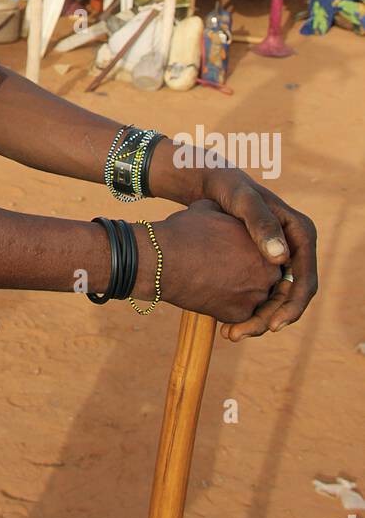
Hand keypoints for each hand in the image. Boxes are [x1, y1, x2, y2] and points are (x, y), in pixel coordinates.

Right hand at [136, 200, 282, 324]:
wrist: (163, 259)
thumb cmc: (185, 231)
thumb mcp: (211, 210)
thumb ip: (229, 216)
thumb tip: (224, 212)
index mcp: (266, 243)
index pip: (269, 251)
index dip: (250, 251)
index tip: (233, 250)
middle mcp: (267, 271)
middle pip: (265, 276)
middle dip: (249, 273)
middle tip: (227, 269)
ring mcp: (255, 295)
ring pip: (254, 296)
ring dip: (240, 291)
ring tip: (215, 282)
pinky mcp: (239, 315)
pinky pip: (240, 314)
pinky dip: (228, 307)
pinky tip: (209, 295)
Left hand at [193, 167, 317, 340]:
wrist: (212, 183)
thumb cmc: (228, 188)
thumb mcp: (242, 200)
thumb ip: (260, 224)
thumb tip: (280, 258)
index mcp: (301, 232)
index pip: (306, 280)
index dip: (292, 307)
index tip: (272, 325)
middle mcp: (296, 247)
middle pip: (295, 295)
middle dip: (274, 318)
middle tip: (245, 333)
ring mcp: (282, 255)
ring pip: (279, 298)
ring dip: (261, 317)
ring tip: (235, 331)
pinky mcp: (265, 261)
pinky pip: (265, 291)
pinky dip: (251, 307)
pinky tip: (230, 319)